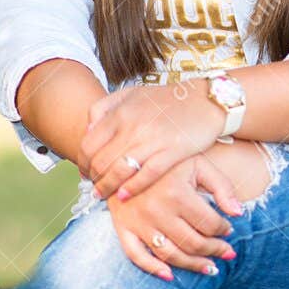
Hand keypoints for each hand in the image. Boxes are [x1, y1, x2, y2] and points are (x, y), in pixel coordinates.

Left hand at [81, 78, 225, 201]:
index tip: (85, 173)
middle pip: (100, 161)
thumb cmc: (168, 99)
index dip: (82, 163)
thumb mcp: (132, 93)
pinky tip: (125, 195)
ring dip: (107, 187)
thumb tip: (87, 130)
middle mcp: (133, 126)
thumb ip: (105, 107)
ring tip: (103, 195)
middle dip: (93, 178)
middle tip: (94, 187)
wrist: (206, 100)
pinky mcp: (172, 151)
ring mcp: (153, 140)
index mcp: (121, 112)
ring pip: (119, 171)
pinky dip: (132, 188)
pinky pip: (146, 175)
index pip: (88, 145)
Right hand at [106, 152, 244, 280]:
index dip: (224, 230)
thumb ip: (222, 187)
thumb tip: (239, 213)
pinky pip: (136, 255)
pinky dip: (152, 268)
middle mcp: (157, 211)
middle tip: (227, 253)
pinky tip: (169, 275)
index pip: (209, 223)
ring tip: (209, 268)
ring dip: (192, 264)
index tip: (229, 230)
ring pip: (170, 253)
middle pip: (192, 242)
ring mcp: (138, 222)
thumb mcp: (199, 164)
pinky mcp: (123, 228)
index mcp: (178, 193)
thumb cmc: (169, 160)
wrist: (126, 155)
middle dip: (214, 250)